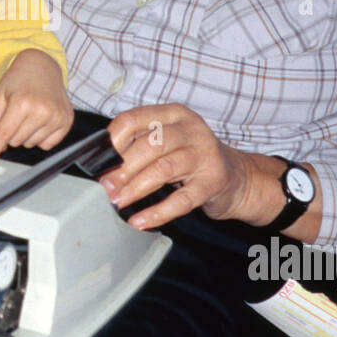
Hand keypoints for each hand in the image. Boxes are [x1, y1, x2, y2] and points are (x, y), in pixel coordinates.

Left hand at [0, 50, 73, 157]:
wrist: (42, 67)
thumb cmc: (18, 80)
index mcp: (22, 103)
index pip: (3, 135)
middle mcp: (42, 111)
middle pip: (15, 141)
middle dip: (10, 133)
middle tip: (14, 116)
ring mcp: (57, 117)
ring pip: (30, 144)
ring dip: (25, 135)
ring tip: (27, 115)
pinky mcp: (67, 121)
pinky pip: (47, 145)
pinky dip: (40, 138)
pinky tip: (39, 122)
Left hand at [103, 103, 290, 231]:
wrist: (237, 177)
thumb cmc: (191, 158)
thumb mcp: (167, 142)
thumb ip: (139, 145)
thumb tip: (102, 165)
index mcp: (173, 114)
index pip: (134, 118)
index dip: (113, 141)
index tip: (99, 162)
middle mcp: (191, 129)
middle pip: (149, 145)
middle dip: (122, 169)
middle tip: (106, 188)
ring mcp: (205, 155)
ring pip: (163, 169)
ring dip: (136, 188)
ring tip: (118, 202)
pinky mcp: (213, 183)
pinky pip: (181, 200)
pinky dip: (157, 212)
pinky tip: (139, 221)